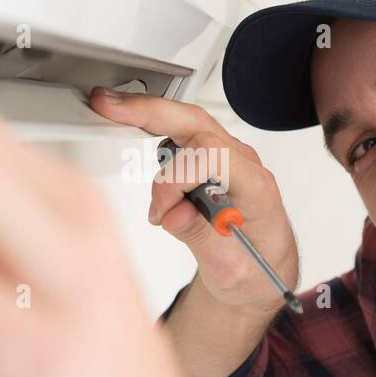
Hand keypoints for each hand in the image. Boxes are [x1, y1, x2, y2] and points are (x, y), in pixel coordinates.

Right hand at [88, 88, 298, 314]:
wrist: (266, 270)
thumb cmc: (256, 270)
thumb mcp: (232, 270)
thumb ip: (203, 240)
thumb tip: (174, 215)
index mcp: (256, 188)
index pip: (212, 157)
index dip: (175, 180)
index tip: (162, 212)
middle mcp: (244, 165)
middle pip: (196, 122)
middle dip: (151, 112)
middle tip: (109, 106)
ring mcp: (229, 159)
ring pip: (187, 123)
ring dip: (150, 120)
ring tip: (117, 122)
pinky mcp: (214, 161)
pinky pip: (182, 136)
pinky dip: (154, 134)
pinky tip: (137, 142)